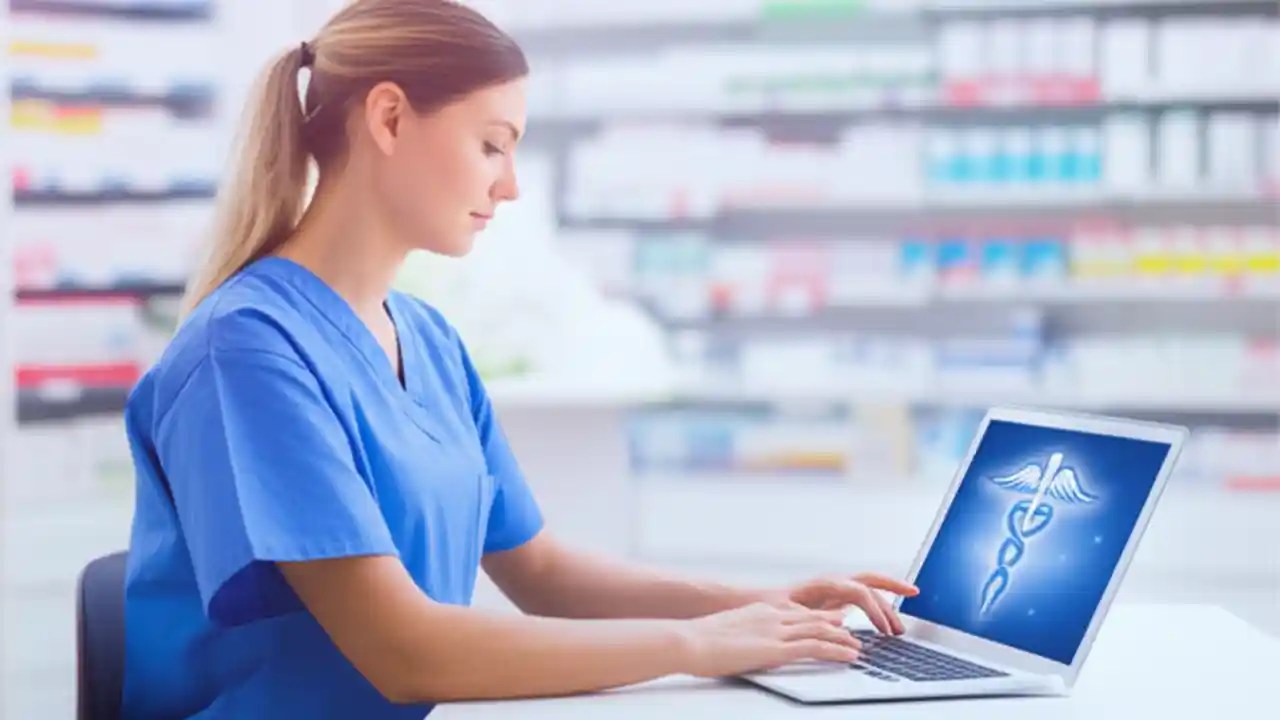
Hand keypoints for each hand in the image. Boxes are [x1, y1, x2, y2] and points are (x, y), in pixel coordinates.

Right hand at [677, 601, 861, 677]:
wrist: (688, 641)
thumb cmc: (697, 642)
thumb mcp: (724, 633)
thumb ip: (740, 636)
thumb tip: (741, 646)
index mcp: (759, 612)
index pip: (796, 613)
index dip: (816, 617)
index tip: (830, 620)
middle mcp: (772, 616)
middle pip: (812, 618)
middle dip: (834, 624)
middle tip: (850, 631)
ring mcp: (776, 631)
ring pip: (820, 629)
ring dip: (842, 638)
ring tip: (856, 646)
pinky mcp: (776, 648)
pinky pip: (815, 647)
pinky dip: (837, 650)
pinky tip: (850, 655)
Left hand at [777, 573, 918, 635]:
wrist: (757, 601)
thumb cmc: (772, 605)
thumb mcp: (791, 613)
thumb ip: (815, 616)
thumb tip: (840, 621)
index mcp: (825, 584)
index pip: (860, 592)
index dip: (875, 610)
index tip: (885, 631)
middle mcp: (832, 583)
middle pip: (870, 581)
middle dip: (893, 587)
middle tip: (910, 603)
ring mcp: (833, 590)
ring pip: (867, 591)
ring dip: (885, 605)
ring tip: (896, 628)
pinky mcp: (832, 599)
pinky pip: (859, 599)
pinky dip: (874, 607)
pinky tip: (880, 623)